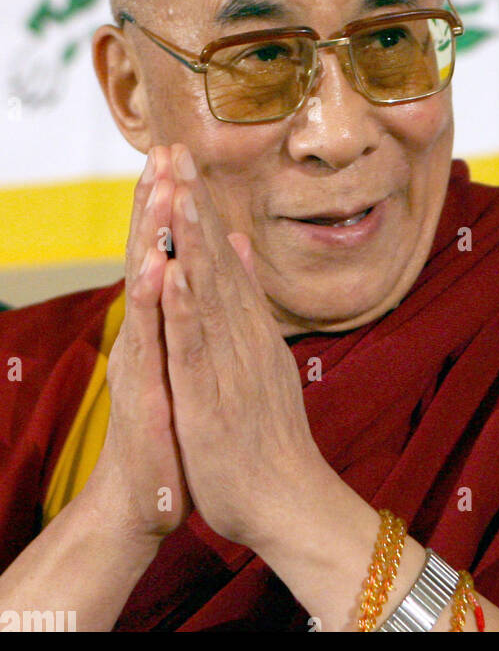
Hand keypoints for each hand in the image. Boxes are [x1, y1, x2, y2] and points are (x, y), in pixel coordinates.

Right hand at [83, 146, 192, 543]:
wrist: (146, 499)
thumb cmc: (173, 427)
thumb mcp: (186, 360)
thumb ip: (191, 309)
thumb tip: (201, 262)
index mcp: (160, 323)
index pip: (163, 251)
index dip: (167, 203)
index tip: (175, 153)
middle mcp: (146, 333)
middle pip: (149, 255)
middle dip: (155, 202)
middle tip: (161, 151)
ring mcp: (146, 358)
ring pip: (149, 286)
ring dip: (153, 236)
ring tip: (159, 190)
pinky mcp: (153, 389)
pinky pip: (157, 337)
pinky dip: (158, 299)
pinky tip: (162, 265)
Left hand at [159, 147, 325, 548]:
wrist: (290, 497)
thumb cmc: (269, 432)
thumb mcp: (261, 353)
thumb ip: (251, 297)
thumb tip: (244, 242)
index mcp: (247, 324)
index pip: (222, 253)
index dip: (201, 203)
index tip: (184, 158)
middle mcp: (241, 332)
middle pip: (216, 256)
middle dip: (193, 201)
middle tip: (177, 148)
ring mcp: (229, 361)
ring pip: (207, 289)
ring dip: (191, 238)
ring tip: (176, 188)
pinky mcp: (212, 396)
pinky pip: (195, 344)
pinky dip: (186, 306)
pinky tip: (175, 272)